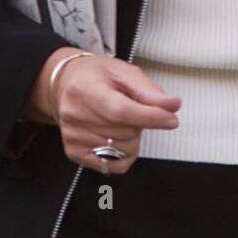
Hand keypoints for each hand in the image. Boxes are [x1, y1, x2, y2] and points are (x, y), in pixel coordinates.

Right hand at [41, 50, 181, 174]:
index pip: (121, 111)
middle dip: (140, 123)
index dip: (150, 117)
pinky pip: (114, 165)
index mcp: (85, 89)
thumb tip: (172, 106)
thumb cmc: (96, 76)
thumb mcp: (123, 72)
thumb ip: (149, 90)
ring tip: (120, 120)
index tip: (171, 119)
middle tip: (131, 108)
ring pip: (123, 150)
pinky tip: (116, 137)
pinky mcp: (74, 153)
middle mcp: (74, 115)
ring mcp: (73, 136)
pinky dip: (124, 154)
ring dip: (132, 138)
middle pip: (126, 132)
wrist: (65, 85)